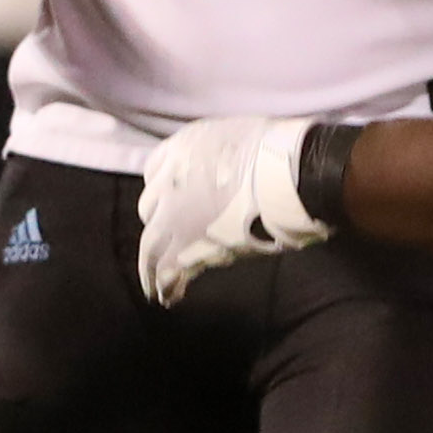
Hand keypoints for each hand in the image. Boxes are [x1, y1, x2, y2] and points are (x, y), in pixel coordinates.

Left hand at [136, 115, 325, 305]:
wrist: (283, 174)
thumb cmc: (269, 152)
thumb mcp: (231, 137)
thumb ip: (214, 154)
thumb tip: (222, 170)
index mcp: (178, 151)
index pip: (154, 173)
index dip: (164, 190)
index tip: (169, 203)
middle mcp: (168, 182)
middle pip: (149, 211)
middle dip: (157, 229)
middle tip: (161, 247)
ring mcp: (174, 216)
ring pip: (151, 247)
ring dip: (151, 268)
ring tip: (157, 288)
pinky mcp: (189, 246)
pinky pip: (168, 270)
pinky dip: (167, 285)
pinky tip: (170, 296)